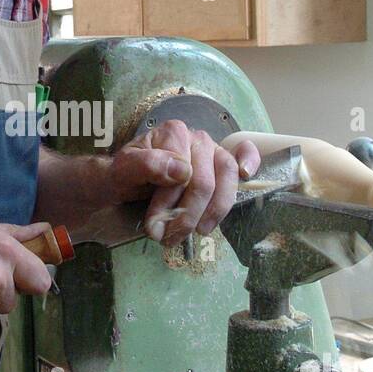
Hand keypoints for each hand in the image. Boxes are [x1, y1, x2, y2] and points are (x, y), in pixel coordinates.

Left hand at [109, 120, 260, 246]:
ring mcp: (211, 149)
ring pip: (226, 177)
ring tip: (198, 232)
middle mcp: (196, 138)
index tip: (154, 227)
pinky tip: (247, 176)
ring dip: (214, 211)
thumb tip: (182, 170)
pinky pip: (243, 154)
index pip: (183, 175)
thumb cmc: (124, 176)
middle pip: (204, 182)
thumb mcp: (122, 172)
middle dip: (187, 216)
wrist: (123, 181)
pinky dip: (250, 162)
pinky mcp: (220, 162)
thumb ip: (146, 166)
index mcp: (173, 133)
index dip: (170, 205)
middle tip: (168, 238)